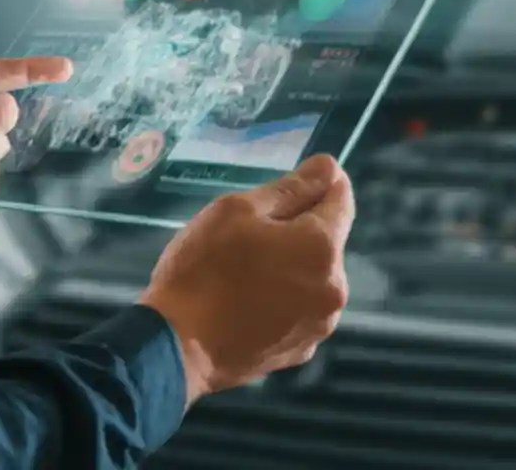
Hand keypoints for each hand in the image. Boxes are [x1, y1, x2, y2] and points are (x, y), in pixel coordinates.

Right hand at [140, 154, 353, 405]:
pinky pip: (300, 310)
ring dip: (293, 267)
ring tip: (246, 272)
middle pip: (326, 242)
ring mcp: (320, 324)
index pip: (341, 201)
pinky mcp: (302, 350)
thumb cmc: (202, 270)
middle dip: (299, 230)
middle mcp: (335, 288)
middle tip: (251, 233)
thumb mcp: (236, 211)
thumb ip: (290, 188)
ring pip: (313, 278)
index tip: (304, 177)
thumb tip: (329, 167)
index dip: (323, 184)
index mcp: (323, 247)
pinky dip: (284, 300)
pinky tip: (248, 302)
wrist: (174, 349)